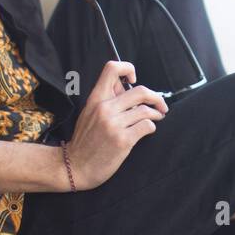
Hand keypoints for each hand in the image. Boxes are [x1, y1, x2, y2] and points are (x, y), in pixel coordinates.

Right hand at [63, 60, 169, 189]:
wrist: (75, 167)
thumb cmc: (85, 140)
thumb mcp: (89, 113)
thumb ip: (106, 99)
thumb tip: (126, 85)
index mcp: (95, 99)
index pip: (111, 69)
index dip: (127, 68)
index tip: (133, 80)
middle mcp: (104, 108)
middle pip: (140, 91)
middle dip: (156, 97)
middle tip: (160, 105)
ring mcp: (113, 125)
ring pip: (146, 110)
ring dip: (156, 113)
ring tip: (157, 117)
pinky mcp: (122, 140)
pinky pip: (146, 126)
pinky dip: (151, 127)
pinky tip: (147, 130)